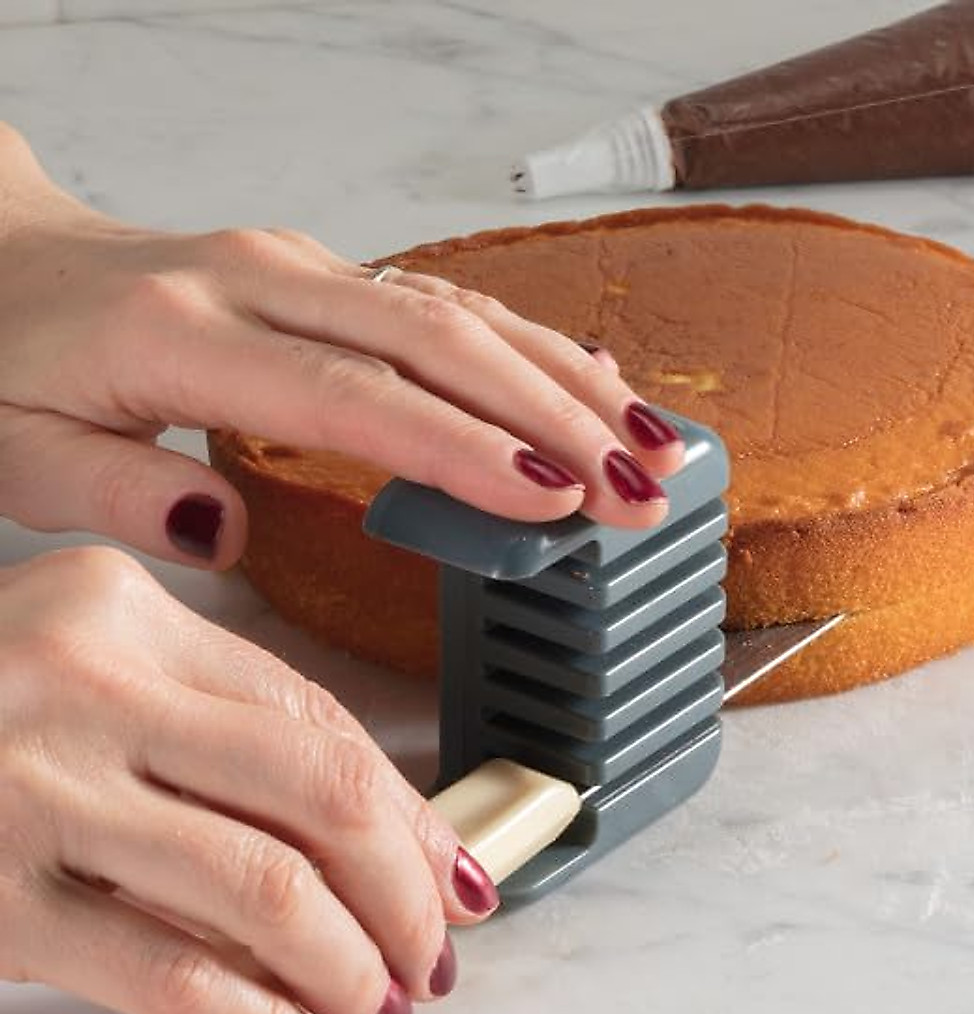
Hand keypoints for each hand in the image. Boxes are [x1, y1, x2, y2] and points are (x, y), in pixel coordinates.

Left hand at [0, 122, 683, 568]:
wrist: (5, 266)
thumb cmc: (12, 370)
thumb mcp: (19, 456)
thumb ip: (120, 497)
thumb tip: (229, 529)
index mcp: (187, 337)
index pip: (355, 397)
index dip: (466, 449)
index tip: (557, 498)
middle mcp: (266, 287)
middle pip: (442, 344)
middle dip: (559, 419)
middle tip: (642, 490)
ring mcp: (309, 272)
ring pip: (464, 314)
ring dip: (569, 379)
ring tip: (653, 444)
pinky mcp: (333, 277)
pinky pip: (450, 303)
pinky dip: (531, 346)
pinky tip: (592, 381)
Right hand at [0, 547, 496, 1013]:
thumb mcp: (83, 672)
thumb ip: (207, 727)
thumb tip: (371, 833)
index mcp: (126, 611)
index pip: (319, 720)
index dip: (409, 810)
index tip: (455, 872)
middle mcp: (87, 681)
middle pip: (320, 794)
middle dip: (405, 890)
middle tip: (435, 951)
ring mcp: (30, 787)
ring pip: (263, 886)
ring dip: (351, 963)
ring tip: (384, 1006)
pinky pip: (162, 971)